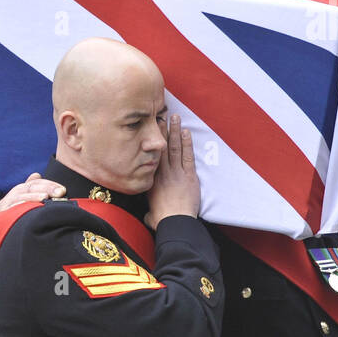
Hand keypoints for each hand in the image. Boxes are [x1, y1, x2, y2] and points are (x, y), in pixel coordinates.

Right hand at [0, 172, 66, 213]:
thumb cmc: (12, 208)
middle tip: (61, 192)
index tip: (63, 190)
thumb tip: (37, 174)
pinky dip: (20, 207)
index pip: (39, 183)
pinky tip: (29, 209)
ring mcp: (10, 202)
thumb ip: (32, 187)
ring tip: (45, 197)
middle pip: (33, 187)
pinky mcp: (4, 212)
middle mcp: (17, 192)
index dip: (51, 185)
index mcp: (24, 188)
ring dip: (34, 197)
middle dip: (47, 188)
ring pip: (23, 197)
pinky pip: (12, 209)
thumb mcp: (22, 196)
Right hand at [146, 114, 198, 229]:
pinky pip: (187, 156)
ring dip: (175, 131)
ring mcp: (176, 172)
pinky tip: (185, 132)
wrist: (174, 221)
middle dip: (162, 130)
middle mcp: (161, 172)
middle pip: (161, 146)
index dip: (151, 141)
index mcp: (150, 179)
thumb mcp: (149, 212)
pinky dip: (187, 143)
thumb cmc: (161, 219)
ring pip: (174, 147)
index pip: (150, 156)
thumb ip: (149, 207)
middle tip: (161, 115)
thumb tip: (148, 212)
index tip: (150, 129)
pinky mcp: (189, 176)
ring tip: (174, 117)